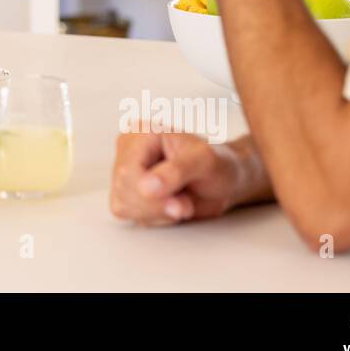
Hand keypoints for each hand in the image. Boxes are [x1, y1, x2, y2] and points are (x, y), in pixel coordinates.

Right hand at [109, 131, 264, 224]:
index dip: (150, 194)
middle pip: (124, 190)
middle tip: (186, 204)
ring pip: (124, 205)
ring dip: (156, 213)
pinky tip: (172, 208)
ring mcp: (126, 172)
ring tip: (182, 203)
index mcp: (139, 132)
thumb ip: (176, 171)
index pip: (128, 172)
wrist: (225, 180)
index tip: (180, 204)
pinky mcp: (129, 193)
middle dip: (157, 205)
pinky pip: (130, 215)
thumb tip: (145, 187)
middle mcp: (127, 151)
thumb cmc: (217, 164)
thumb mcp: (204, 161)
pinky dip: (154, 218)